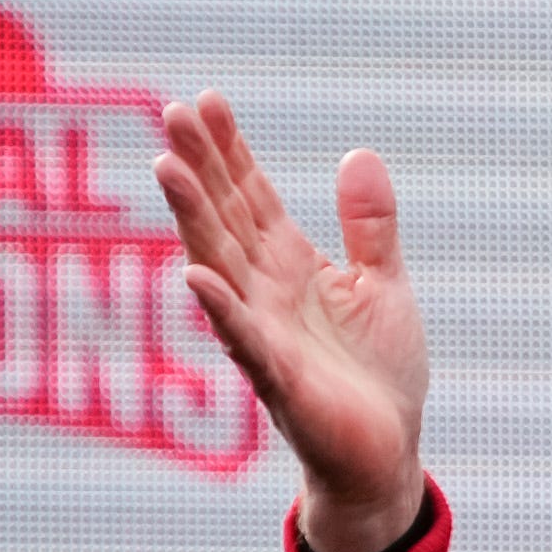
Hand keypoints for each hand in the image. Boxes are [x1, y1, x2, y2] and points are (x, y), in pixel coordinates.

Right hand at [154, 92, 428, 551]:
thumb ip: (369, 225)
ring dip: (193, 219)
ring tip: (166, 168)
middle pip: (224, 218)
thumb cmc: (376, 372)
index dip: (230, 150)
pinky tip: (195, 275)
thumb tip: (359, 154)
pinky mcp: (279, 380)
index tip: (205, 100)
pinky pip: (245, 341)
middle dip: (199, 167)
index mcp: (291, 265)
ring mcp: (264, 334)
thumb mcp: (383, 284)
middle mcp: (266, 292)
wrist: (385, 451)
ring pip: (220, 266)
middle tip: (171, 112)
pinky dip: (222, 309)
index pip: (251, 196)